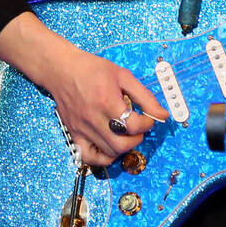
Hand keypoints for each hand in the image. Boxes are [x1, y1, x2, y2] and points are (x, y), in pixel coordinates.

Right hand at [44, 48, 169, 166]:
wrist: (63, 70)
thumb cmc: (93, 70)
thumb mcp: (123, 76)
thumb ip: (144, 96)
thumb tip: (162, 114)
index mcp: (107, 102)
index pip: (133, 125)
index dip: (147, 123)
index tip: (149, 117)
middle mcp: (94, 119)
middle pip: (121, 145)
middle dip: (137, 139)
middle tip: (139, 128)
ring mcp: (82, 129)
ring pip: (108, 153)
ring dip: (123, 148)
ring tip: (126, 134)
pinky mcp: (74, 134)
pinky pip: (88, 157)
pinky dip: (102, 157)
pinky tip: (110, 146)